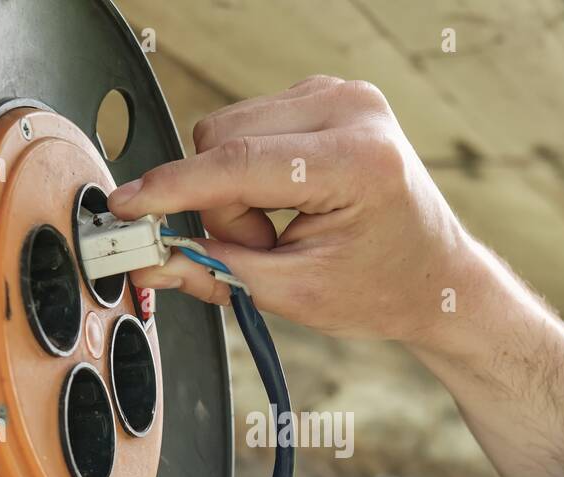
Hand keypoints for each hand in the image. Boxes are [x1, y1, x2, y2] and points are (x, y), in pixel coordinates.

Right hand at [107, 75, 477, 346]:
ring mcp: (342, 95)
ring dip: (234, 189)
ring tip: (279, 229)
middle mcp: (352, 111)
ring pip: (228, 130)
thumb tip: (149, 260)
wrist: (436, 277)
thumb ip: (216, 271)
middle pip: (222, 138)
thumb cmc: (383, 287)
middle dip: (220, 204)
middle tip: (258, 249)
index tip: (128, 208)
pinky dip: (249, 170)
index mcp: (357, 160)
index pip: (238, 163)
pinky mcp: (327, 95)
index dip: (172, 190)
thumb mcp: (294, 294)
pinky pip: (249, 125)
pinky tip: (285, 202)